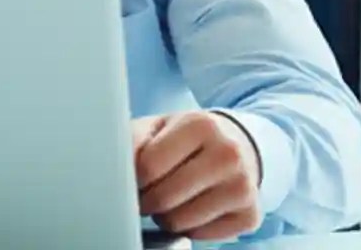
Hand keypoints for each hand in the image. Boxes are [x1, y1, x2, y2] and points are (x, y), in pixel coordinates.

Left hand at [133, 111, 262, 240]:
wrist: (237, 146)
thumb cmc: (185, 138)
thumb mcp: (156, 127)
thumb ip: (131, 142)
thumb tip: (110, 167)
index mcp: (201, 124)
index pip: (148, 167)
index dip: (133, 178)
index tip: (135, 176)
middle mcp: (228, 154)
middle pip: (163, 198)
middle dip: (146, 200)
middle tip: (148, 191)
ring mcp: (243, 187)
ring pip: (180, 222)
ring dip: (165, 216)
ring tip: (171, 197)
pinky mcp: (250, 216)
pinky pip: (200, 236)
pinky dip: (188, 227)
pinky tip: (192, 207)